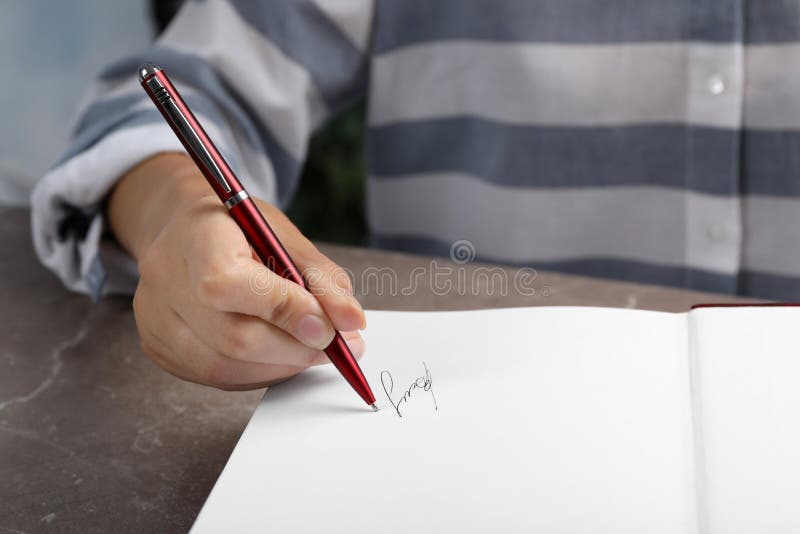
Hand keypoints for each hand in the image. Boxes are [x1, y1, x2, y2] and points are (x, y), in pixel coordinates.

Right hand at [108, 153, 364, 388]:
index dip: (284, 311)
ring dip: (284, 365)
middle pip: (234, 338)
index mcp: (195, 239)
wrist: (183, 231)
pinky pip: (218, 378)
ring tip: (314, 349)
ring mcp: (155, 321)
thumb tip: (351, 323)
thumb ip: (321, 279)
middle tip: (340, 347)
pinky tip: (280, 354)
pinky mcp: (159, 348)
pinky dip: (260, 372)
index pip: (230, 285)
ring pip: (228, 368)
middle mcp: (164, 282)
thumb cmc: (238, 230)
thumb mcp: (284, 235)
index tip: (330, 329)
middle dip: (298, 349)